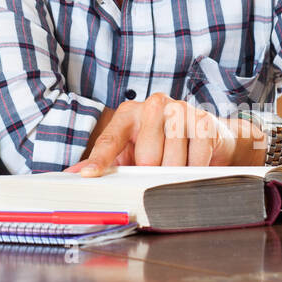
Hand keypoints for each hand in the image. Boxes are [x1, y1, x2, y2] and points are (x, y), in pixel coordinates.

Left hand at [66, 93, 263, 174]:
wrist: (208, 134)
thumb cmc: (162, 144)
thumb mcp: (132, 150)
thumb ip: (106, 161)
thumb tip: (74, 176)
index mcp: (129, 113)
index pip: (109, 139)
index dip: (99, 160)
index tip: (88, 176)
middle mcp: (152, 105)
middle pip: (145, 157)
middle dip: (151, 172)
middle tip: (156, 171)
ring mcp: (180, 110)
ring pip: (171, 161)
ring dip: (174, 173)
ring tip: (176, 166)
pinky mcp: (203, 121)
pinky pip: (195, 160)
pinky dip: (194, 170)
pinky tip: (194, 163)